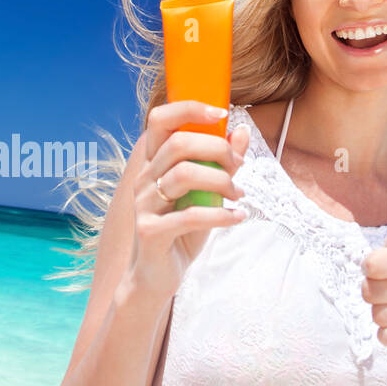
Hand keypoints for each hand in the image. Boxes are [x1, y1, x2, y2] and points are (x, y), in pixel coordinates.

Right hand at [127, 99, 249, 295]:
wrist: (157, 277)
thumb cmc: (181, 231)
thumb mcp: (206, 194)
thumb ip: (221, 163)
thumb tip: (241, 131)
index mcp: (154, 164)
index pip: (159, 120)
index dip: (188, 108)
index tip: (220, 112)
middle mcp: (145, 180)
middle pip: (177, 144)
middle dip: (217, 149)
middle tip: (239, 166)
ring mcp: (144, 206)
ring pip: (183, 175)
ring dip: (221, 181)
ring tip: (238, 194)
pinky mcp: (151, 232)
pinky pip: (190, 216)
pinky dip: (221, 215)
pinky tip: (238, 217)